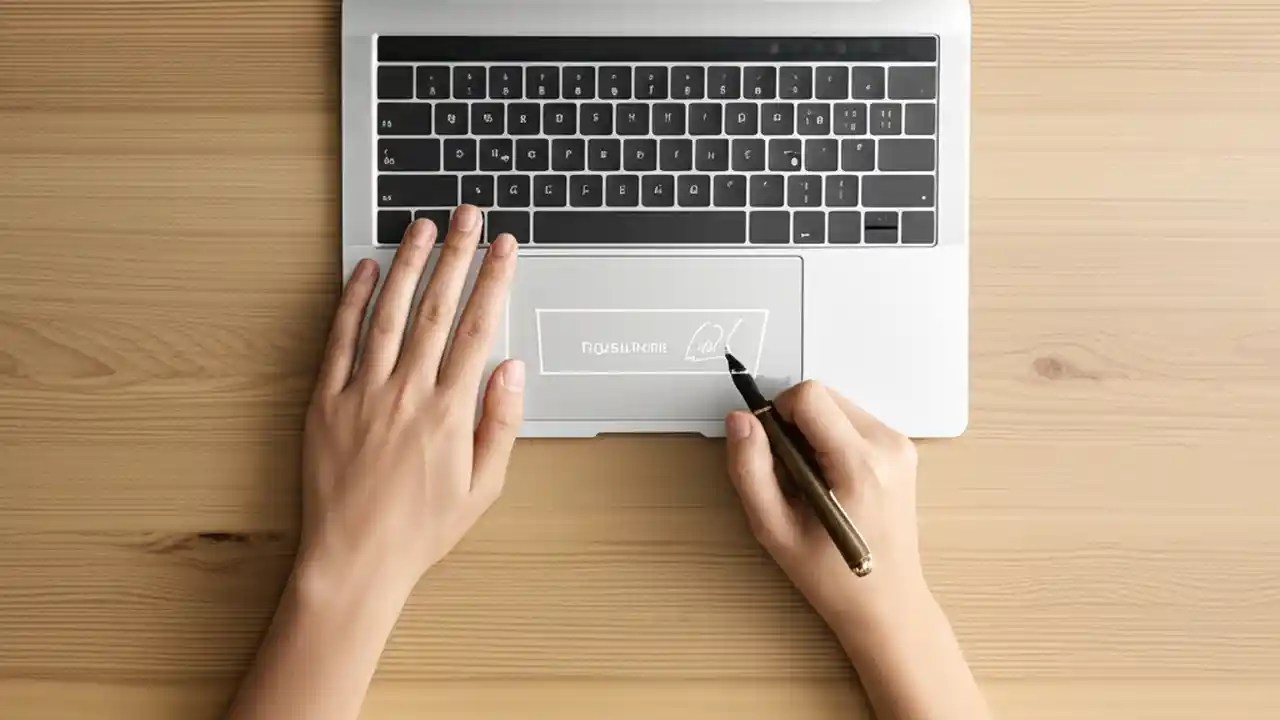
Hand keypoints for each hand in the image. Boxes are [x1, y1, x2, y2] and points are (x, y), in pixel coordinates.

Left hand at [298, 205, 522, 602]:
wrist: (354, 560)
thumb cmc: (421, 530)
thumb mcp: (484, 487)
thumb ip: (501, 424)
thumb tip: (511, 369)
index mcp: (450, 412)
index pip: (479, 329)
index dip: (493, 281)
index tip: (504, 247)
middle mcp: (407, 392)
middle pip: (438, 308)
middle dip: (456, 255)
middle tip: (467, 216)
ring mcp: (363, 393)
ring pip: (390, 313)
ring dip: (409, 265)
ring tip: (422, 227)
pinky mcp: (326, 401)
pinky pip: (340, 340)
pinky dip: (353, 301)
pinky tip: (366, 270)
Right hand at [724, 381, 926, 628]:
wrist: (886, 602)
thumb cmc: (831, 575)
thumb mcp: (774, 528)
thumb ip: (750, 469)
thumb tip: (740, 420)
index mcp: (859, 465)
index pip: (809, 396)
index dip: (778, 413)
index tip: (772, 450)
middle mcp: (887, 446)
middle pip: (823, 395)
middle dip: (795, 423)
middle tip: (790, 472)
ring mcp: (899, 446)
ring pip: (837, 405)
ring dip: (813, 431)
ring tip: (811, 481)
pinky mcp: (901, 449)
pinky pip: (853, 420)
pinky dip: (831, 439)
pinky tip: (830, 479)